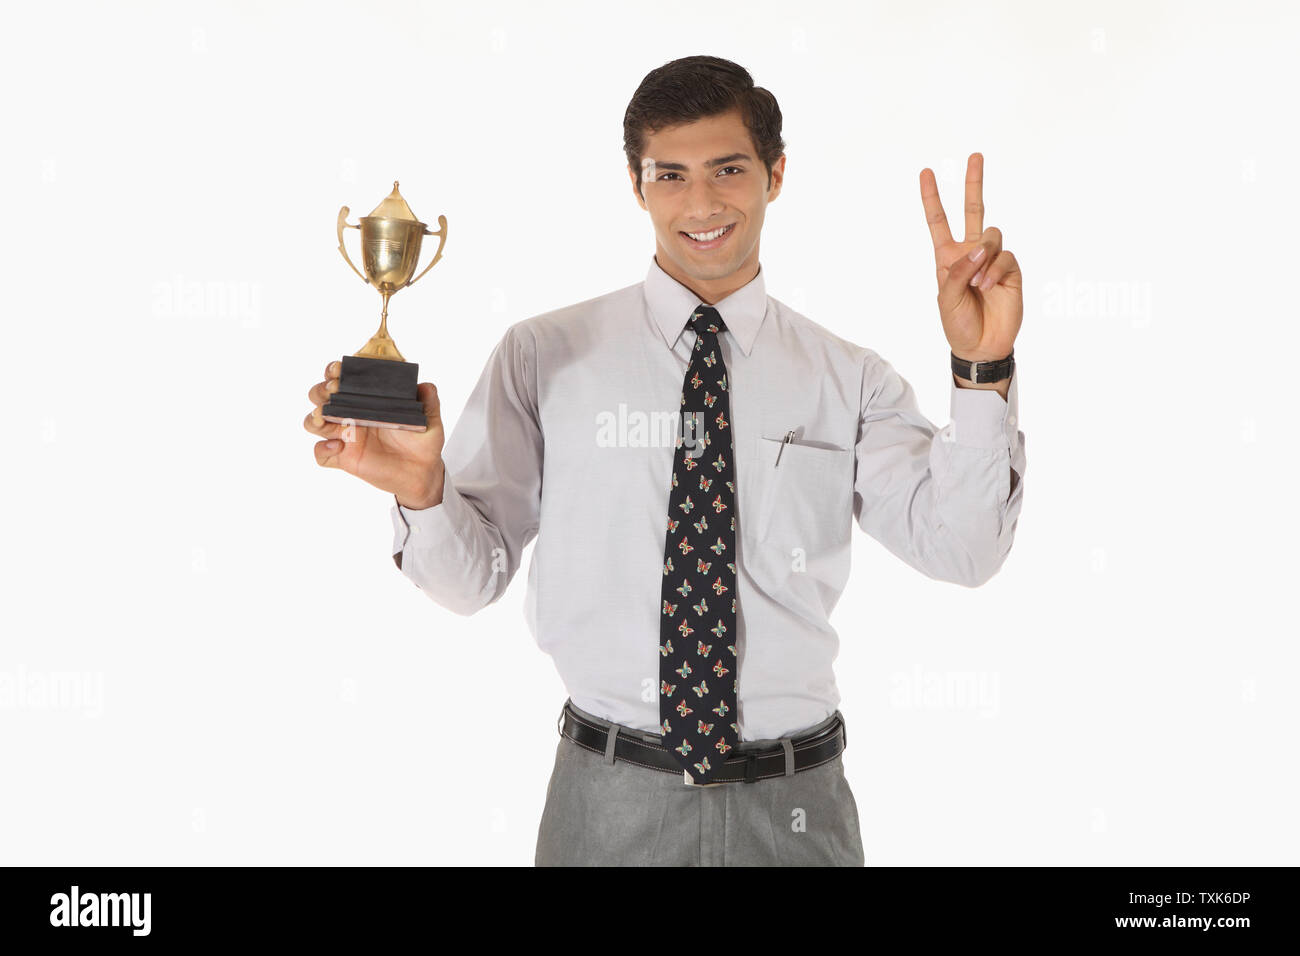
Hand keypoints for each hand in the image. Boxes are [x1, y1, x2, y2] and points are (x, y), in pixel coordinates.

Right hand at [303, 360, 445, 508]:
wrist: (421, 472)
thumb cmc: (422, 441)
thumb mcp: (430, 420)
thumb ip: (429, 402)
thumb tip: (426, 387)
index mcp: (366, 399)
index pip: (342, 378)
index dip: (334, 371)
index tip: (338, 370)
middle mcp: (351, 414)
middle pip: (320, 396)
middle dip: (320, 391)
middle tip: (333, 391)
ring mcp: (345, 436)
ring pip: (314, 422)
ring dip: (314, 417)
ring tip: (325, 418)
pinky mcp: (344, 458)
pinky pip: (321, 453)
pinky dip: (323, 449)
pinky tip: (339, 447)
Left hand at [919, 152, 1022, 362]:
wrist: (981, 346)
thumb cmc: (958, 323)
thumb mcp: (947, 297)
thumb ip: (960, 269)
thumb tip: (980, 247)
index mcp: (947, 257)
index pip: (938, 221)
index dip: (931, 197)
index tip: (926, 172)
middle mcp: (970, 252)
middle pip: (973, 210)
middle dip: (973, 182)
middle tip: (974, 155)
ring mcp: (992, 259)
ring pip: (991, 235)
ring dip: (983, 255)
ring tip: (978, 282)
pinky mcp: (1011, 269)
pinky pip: (1005, 256)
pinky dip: (994, 269)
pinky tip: (989, 286)